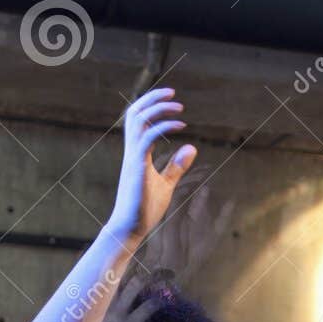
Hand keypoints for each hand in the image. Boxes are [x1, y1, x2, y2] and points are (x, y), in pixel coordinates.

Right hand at [107, 87, 196, 242]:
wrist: (130, 228)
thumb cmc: (145, 208)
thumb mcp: (166, 184)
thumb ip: (176, 166)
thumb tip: (192, 147)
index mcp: (136, 153)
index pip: (137, 120)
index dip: (150, 104)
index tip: (169, 98)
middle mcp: (132, 152)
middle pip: (134, 114)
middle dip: (152, 98)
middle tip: (173, 93)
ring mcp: (133, 159)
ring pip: (138, 121)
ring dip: (158, 109)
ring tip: (179, 107)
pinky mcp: (138, 168)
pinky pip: (147, 139)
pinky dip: (163, 127)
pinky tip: (180, 126)